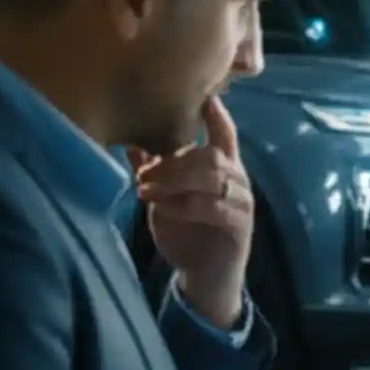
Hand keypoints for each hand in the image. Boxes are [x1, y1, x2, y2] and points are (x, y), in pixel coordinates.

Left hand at [130, 97, 253, 328]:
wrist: (205, 276)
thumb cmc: (187, 231)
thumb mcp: (165, 196)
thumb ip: (154, 168)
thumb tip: (128, 137)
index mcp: (223, 167)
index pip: (224, 131)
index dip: (215, 112)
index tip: (200, 93)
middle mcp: (236, 180)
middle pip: (210, 153)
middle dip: (174, 159)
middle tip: (143, 172)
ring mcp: (241, 201)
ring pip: (211, 176)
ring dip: (175, 179)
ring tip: (146, 189)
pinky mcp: (238, 224)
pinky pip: (211, 206)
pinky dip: (183, 204)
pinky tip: (161, 208)